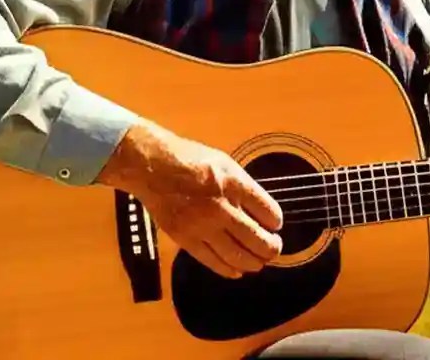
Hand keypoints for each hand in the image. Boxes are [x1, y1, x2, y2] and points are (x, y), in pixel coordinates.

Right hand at [96, 119, 283, 278]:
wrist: (153, 166)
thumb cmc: (190, 160)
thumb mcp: (226, 164)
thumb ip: (244, 188)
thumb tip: (261, 212)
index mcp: (234, 184)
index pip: (268, 211)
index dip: (276, 221)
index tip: (276, 225)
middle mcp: (221, 207)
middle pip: (257, 238)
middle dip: (272, 248)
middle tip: (275, 248)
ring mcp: (202, 225)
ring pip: (236, 255)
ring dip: (254, 262)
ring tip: (261, 262)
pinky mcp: (185, 239)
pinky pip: (211, 261)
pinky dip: (228, 269)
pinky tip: (237, 271)